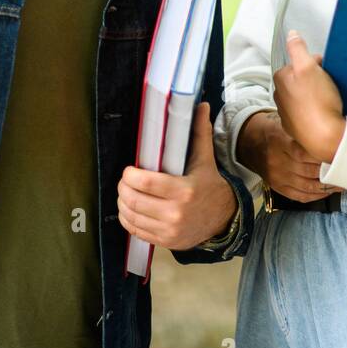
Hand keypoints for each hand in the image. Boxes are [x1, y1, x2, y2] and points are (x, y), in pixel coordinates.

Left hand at [117, 103, 237, 249]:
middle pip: (134, 200)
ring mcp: (169, 230)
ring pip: (131, 216)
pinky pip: (136, 231)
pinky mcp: (165, 242)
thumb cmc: (210, 185)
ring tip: (126, 193)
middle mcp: (175, 213)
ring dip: (122, 203)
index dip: (129, 175)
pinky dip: (128, 219)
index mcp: (184, 190)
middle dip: (123, 189)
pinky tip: (130, 209)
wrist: (224, 218)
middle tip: (124, 181)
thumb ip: (199, 132)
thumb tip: (201, 105)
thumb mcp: (205, 159)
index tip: (129, 169)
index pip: (145, 183)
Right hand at [239, 110, 343, 201]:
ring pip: (308, 186)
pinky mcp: (278, 187)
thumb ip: (306, 129)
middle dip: (332, 173)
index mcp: (282, 141)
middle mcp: (279, 160)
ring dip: (328, 187)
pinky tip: (328, 191)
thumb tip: (333, 131)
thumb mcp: (288, 123)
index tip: (344, 157)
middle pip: (310, 171)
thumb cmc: (277, 130)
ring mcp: (278, 176)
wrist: (250, 142)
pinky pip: (301, 196)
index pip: (308, 153)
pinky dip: (317, 195)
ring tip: (343, 183)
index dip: (327, 158)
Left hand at [272, 30, 345, 164]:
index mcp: (280, 79)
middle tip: (330, 85)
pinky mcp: (296, 128)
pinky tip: (324, 113)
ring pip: (303, 97)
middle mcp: (279, 96)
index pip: (299, 63)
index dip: (316, 63)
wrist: (325, 137)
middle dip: (315, 79)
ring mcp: (287, 113)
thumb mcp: (308, 67)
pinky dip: (314, 111)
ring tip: (329, 100)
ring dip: (315, 96)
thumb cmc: (318, 101)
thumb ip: (298, 49)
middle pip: (300, 80)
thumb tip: (291, 34)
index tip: (327, 69)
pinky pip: (306, 113)